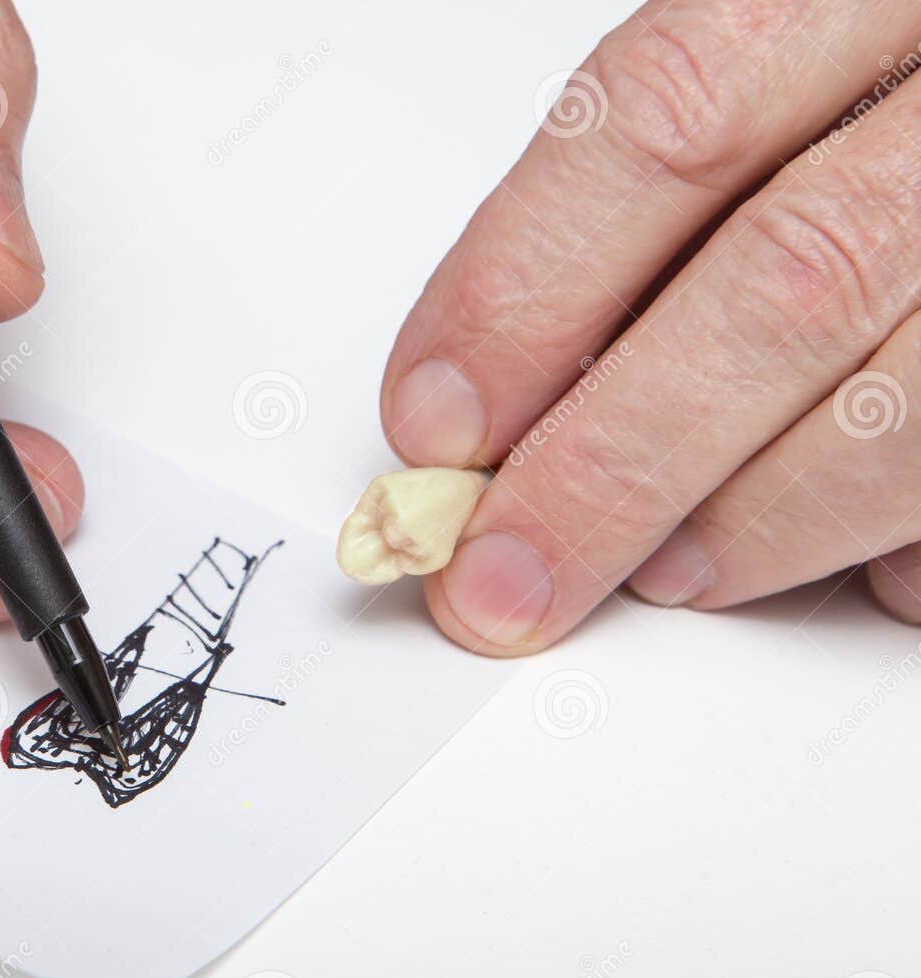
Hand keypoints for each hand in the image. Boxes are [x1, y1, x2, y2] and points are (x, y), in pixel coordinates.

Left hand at [380, 0, 920, 652]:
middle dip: (615, 459)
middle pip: (788, 278)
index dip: (528, 283)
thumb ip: (654, 203)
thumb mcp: (777, 75)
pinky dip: (905, 545)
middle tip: (506, 568)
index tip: (437, 418)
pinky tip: (844, 559)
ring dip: (758, 518)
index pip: (668, 114)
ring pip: (914, 397)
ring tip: (664, 571)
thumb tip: (495, 394)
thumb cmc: (885, 96)